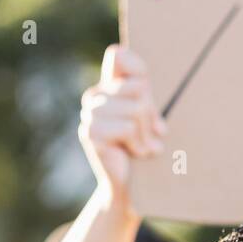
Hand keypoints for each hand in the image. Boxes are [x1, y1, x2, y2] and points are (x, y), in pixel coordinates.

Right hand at [79, 45, 165, 205]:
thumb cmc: (144, 148)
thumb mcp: (149, 116)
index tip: (150, 101)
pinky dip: (138, 143)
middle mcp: (94, 96)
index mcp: (106, 86)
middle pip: (138, 88)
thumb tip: (142, 84)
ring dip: (146, 133)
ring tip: (144, 147)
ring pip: (135, 108)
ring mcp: (89, 115)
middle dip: (151, 114)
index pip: (119, 55)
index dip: (141, 73)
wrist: (130, 187)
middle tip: (153, 134)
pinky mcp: (90, 134)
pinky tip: (135, 153)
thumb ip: (145, 94)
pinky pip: (127, 127)